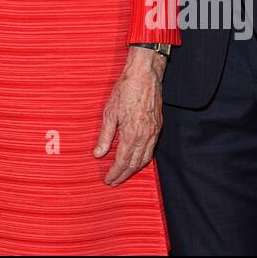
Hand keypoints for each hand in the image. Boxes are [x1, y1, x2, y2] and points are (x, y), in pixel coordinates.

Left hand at [93, 47, 165, 185]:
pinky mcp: (158, 127)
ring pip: (145, 159)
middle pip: (134, 164)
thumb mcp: (110, 112)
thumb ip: (104, 136)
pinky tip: (136, 159)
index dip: (114, 172)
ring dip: (134, 169)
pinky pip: (151, 149)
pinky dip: (143, 159)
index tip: (107, 179)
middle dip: (124, 175)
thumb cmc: (125, 90)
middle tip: (114, 181)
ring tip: (124, 174)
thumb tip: (98, 154)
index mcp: (131, 134)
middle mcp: (145, 136)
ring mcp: (153, 132)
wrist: (145, 75)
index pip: (122, 161)